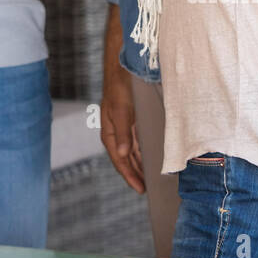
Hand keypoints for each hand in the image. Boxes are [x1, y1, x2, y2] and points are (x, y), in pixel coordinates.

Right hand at [100, 60, 144, 193]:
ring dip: (138, 165)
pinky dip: (141, 153)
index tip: (140, 189)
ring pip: (131, 152)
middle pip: (125, 159)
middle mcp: (116, 132)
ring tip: (147, 179)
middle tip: (145, 189)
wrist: (123, 67)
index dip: (129, 175)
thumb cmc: (120, 88)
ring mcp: (123, 127)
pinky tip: (148, 158)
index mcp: (109, 132)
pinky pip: (136, 143)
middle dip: (133, 174)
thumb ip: (123, 133)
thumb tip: (124, 155)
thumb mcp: (121, 111)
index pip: (119, 160)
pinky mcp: (131, 121)